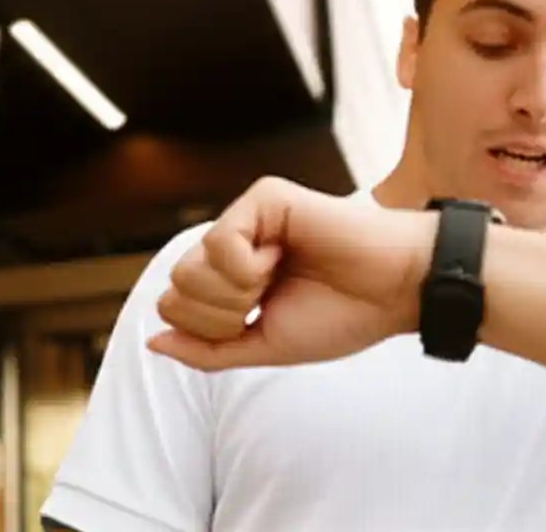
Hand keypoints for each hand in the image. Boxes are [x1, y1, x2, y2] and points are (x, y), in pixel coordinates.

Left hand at [147, 177, 437, 370]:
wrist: (394, 292)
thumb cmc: (341, 316)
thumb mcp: (263, 346)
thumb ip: (207, 348)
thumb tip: (151, 341)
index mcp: (230, 276)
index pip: (173, 306)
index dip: (212, 329)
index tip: (260, 320)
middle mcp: (232, 243)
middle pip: (174, 289)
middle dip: (221, 314)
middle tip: (269, 300)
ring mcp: (246, 216)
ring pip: (189, 269)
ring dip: (236, 293)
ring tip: (278, 277)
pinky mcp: (264, 197)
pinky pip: (219, 244)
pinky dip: (248, 267)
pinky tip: (282, 256)